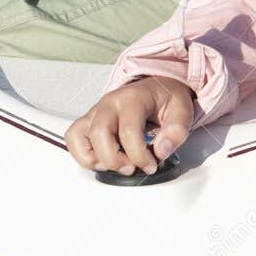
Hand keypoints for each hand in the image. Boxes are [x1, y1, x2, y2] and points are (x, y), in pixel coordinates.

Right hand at [65, 75, 193, 174]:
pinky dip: (82, 154)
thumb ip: (176, 130)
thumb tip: (161, 151)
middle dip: (115, 159)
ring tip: (115, 164)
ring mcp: (96, 111)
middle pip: (99, 134)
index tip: (151, 165)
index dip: (140, 155)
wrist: (156, 87)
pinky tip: (102, 160)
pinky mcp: (89, 121)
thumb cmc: (165, 99)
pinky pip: (73, 138)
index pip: (129, 131)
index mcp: (133, 98)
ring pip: (78, 136)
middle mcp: (109, 103)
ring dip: (95, 158)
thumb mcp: (182, 109)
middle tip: (132, 168)